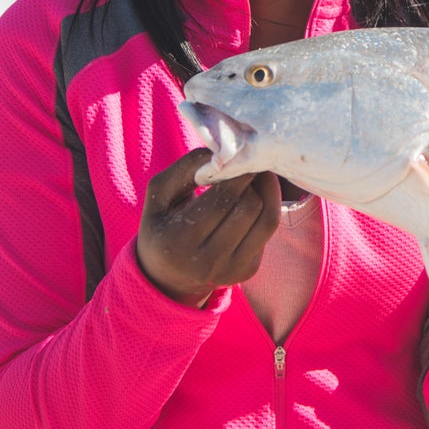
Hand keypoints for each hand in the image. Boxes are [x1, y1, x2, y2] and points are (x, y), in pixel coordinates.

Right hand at [134, 148, 281, 306]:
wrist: (167, 276)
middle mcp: (206, 262)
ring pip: (267, 219)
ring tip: (256, 177)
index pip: (224, 198)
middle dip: (253, 180)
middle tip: (248, 164)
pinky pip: (268, 231)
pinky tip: (254, 198)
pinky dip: (266, 208)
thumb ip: (187, 167)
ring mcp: (230, 271)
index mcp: (178, 242)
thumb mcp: (160, 193)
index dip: (237, 171)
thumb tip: (224, 152)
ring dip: (266, 191)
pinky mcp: (248, 271)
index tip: (237, 155)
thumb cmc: (163, 224)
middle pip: (250, 207)